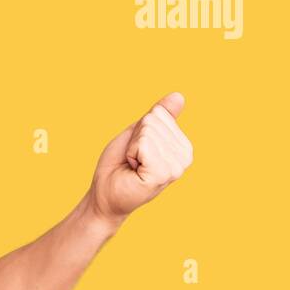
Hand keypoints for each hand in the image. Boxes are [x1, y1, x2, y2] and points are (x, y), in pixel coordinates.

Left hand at [88, 92, 192, 225]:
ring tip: (133, 166)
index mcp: (182, 146)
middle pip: (153, 121)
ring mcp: (176, 167)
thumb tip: (179, 96)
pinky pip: (144, 145)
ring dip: (132, 149)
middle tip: (133, 160)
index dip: (138, 130)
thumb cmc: (119, 165)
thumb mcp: (138, 134)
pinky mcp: (163, 174)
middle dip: (134, 140)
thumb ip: (159, 116)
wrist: (104, 194)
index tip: (137, 151)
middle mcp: (184, 157)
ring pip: (148, 132)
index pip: (158, 113)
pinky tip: (133, 170)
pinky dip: (131, 154)